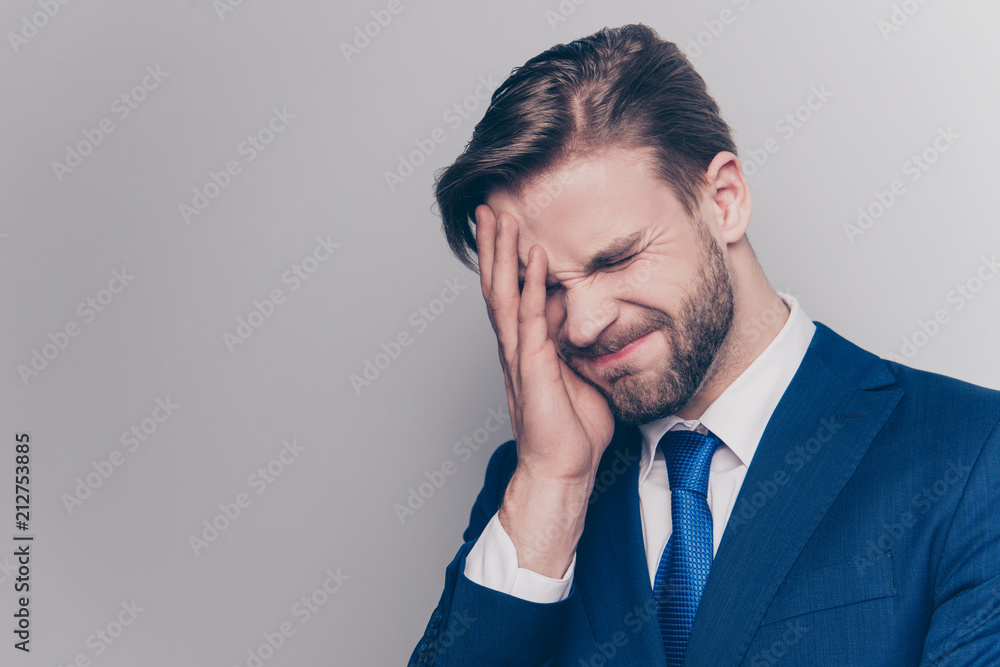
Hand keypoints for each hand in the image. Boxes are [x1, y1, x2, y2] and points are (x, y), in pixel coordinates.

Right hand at [475, 204, 615, 575]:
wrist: (563, 468)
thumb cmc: (572, 428)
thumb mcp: (579, 373)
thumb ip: (577, 343)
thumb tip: (589, 318)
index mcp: (524, 346)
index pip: (509, 292)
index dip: (503, 259)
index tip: (501, 225)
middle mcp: (514, 345)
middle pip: (497, 284)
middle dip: (492, 245)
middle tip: (487, 208)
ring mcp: (519, 353)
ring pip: (504, 293)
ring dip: (502, 254)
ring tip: (498, 218)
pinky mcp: (532, 365)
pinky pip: (531, 317)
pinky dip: (532, 284)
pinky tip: (533, 256)